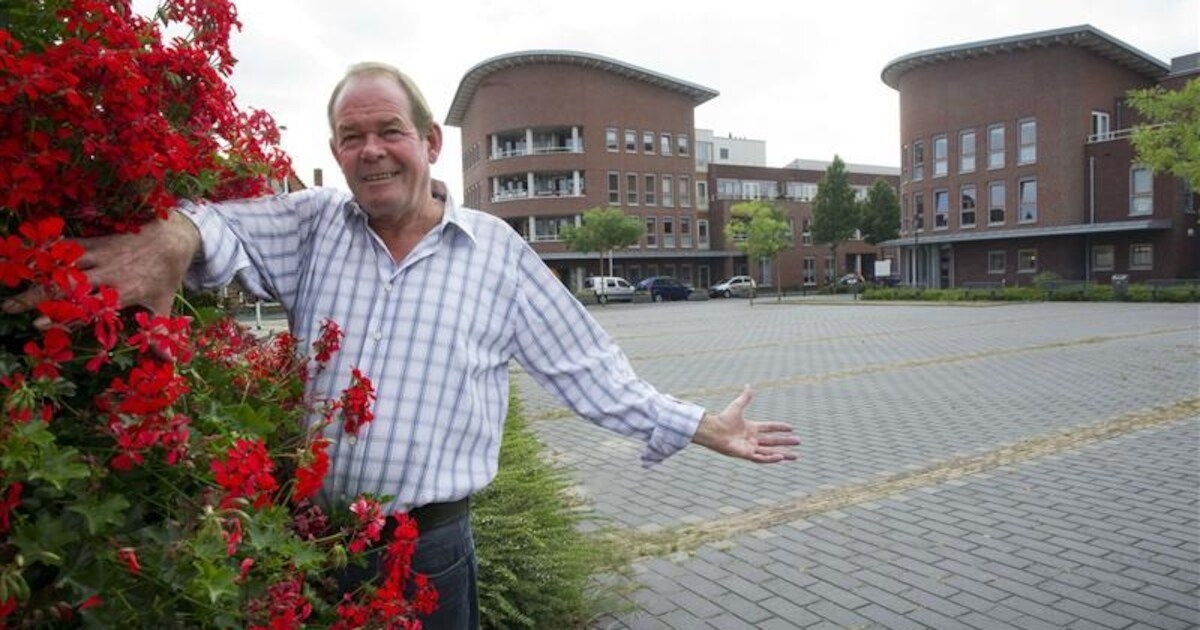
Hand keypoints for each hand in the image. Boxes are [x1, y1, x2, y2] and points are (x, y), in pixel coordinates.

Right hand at [2, 211, 200, 327]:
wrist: (171, 237)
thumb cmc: (166, 274)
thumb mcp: (165, 303)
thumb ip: (160, 332)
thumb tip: (168, 362)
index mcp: (121, 292)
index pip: (88, 306)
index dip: (63, 315)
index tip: (37, 322)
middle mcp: (106, 274)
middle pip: (65, 286)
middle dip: (36, 296)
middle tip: (9, 307)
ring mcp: (98, 256)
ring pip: (61, 265)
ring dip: (35, 274)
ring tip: (10, 284)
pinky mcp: (94, 242)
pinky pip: (66, 246)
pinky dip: (45, 251)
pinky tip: (23, 255)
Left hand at [691, 386, 799, 462]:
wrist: (713, 429)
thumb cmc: (723, 419)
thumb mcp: (737, 406)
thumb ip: (745, 398)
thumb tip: (749, 385)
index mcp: (751, 428)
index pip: (769, 428)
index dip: (780, 427)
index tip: (791, 428)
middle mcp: (752, 439)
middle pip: (773, 441)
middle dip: (786, 442)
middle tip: (799, 441)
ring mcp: (750, 447)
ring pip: (770, 452)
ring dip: (783, 454)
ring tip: (796, 456)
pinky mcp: (747, 454)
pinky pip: (761, 458)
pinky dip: (771, 459)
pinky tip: (781, 457)